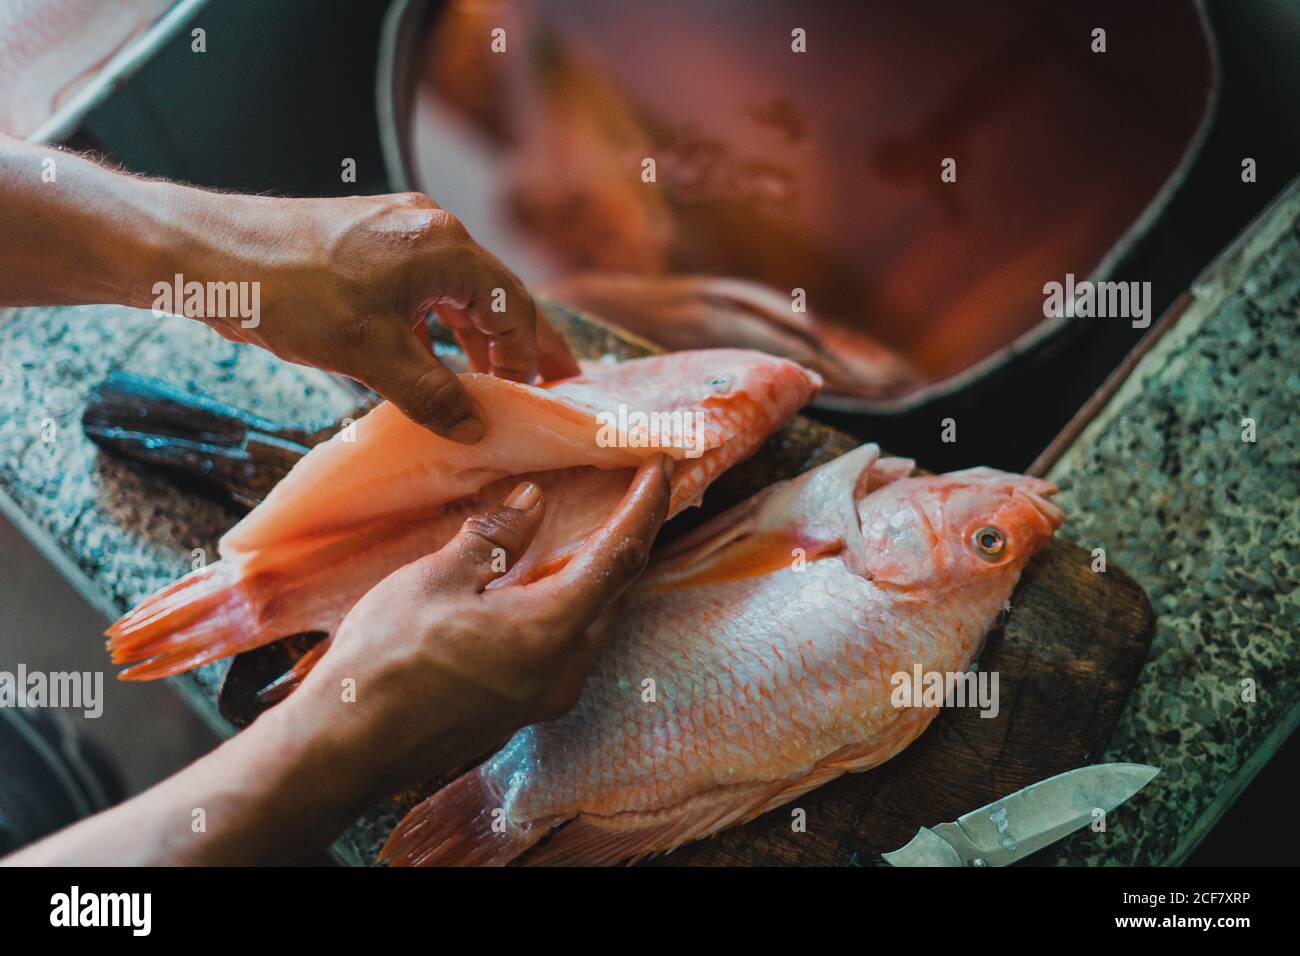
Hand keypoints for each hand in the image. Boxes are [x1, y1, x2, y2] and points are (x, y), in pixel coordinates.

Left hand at [172, 191, 579, 441]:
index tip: (536, 396)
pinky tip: (432, 358)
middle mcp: (430, 230)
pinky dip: (437, 326)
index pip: (513, 305)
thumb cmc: (292, 293)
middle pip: (492, 293)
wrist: (208, 253)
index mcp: (445, 248)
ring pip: (456, 292)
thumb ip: (432, 393)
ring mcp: (397, 232)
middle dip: (515, 344)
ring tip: (487, 381)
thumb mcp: (371, 354)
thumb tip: (475, 429)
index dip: (531, 355)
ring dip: (475, 337)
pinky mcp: (367, 244)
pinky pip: (423, 289)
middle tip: (538, 386)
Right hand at [286, 454, 672, 792]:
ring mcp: (546, 695)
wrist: (346, 748)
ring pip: (590, 618)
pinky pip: (565, 642)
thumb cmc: (385, 661)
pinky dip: (565, 601)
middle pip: (614, 590)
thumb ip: (494, 539)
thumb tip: (533, 501)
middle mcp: (564, 669)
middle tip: (622, 488)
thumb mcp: (436, 580)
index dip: (646, 507)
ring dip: (590, 571)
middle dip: (623, 537)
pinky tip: (537, 579)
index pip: (620, 557)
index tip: (661, 465)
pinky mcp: (523, 707)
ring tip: (582, 524)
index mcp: (551, 631)